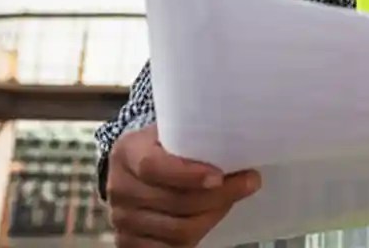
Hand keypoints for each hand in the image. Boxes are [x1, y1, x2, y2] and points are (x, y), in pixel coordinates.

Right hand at [107, 123, 260, 246]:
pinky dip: (196, 237)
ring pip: (178, 230)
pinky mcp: (129, 242)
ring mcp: (122, 218)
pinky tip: (208, 219)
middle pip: (174, 202)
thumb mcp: (172, 132)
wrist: (134, 168)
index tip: (220, 176)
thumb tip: (241, 152)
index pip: (154, 167)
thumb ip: (196, 139)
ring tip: (229, 200)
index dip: (189, 175)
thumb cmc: (163, 146)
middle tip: (248, 183)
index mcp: (128, 151)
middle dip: (218, 196)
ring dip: (213, 215)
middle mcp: (119, 186)